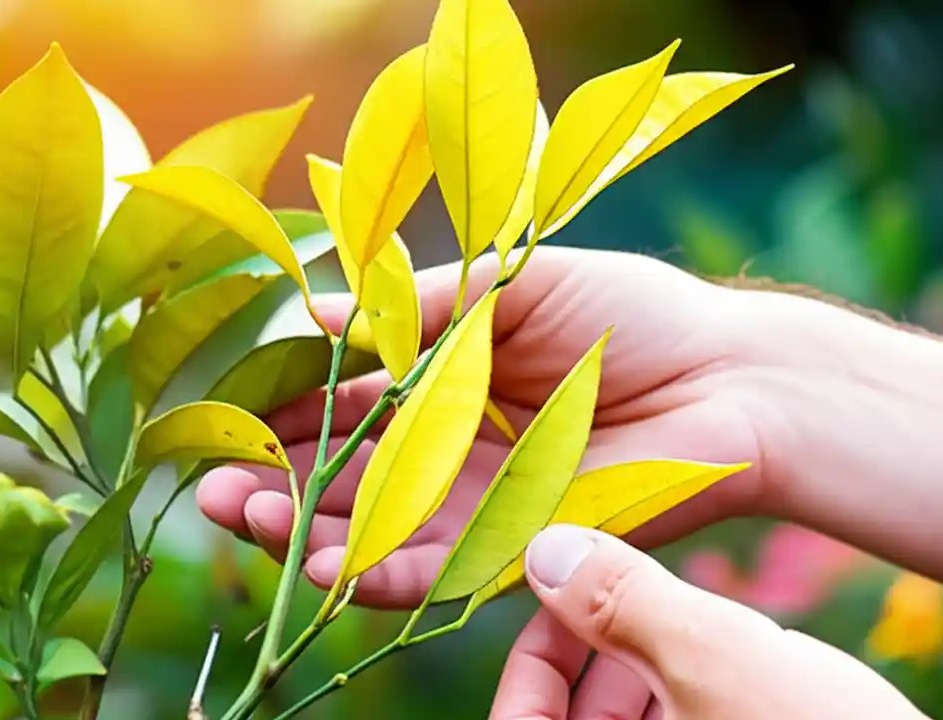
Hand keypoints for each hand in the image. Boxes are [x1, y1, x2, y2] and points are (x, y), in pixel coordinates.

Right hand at [197, 247, 783, 606]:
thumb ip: (424, 305)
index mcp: (449, 379)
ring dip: (303, 530)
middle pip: (345, 473)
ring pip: (374, 528)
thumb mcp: (516, 281)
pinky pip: (434, 569)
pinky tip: (321, 564)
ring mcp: (480, 502)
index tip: (228, 411)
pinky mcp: (516, 547)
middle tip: (211, 478)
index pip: (346, 400)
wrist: (731, 378)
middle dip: (274, 477)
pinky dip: (376, 572)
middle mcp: (453, 447)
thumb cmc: (631, 313)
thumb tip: (320, 314)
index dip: (286, 408)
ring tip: (241, 514)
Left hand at [491, 524, 925, 719]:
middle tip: (645, 596)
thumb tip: (547, 550)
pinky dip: (698, 699)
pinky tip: (743, 666)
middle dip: (605, 656)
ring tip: (707, 632)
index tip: (569, 595)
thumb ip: (622, 605)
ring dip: (655, 673)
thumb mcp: (716, 660)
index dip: (536, 659)